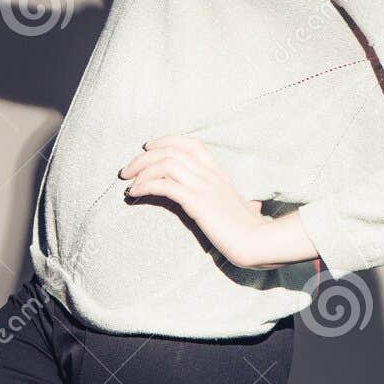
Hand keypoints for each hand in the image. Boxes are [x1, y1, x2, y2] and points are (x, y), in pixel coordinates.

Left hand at [119, 135, 273, 268]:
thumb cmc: (251, 230)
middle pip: (172, 151)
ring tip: (127, 184)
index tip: (148, 147)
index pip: (192, 144)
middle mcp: (210, 175)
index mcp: (219, 174)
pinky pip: (165, 185)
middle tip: (126, 171)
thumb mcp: (245, 209)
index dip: (167, 140)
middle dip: (144, 158)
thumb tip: (253, 206)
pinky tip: (135, 195)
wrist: (257, 242)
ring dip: (141, 170)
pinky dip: (145, 186)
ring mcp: (204, 187)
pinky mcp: (197, 202)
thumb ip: (244, 203)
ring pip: (166, 163)